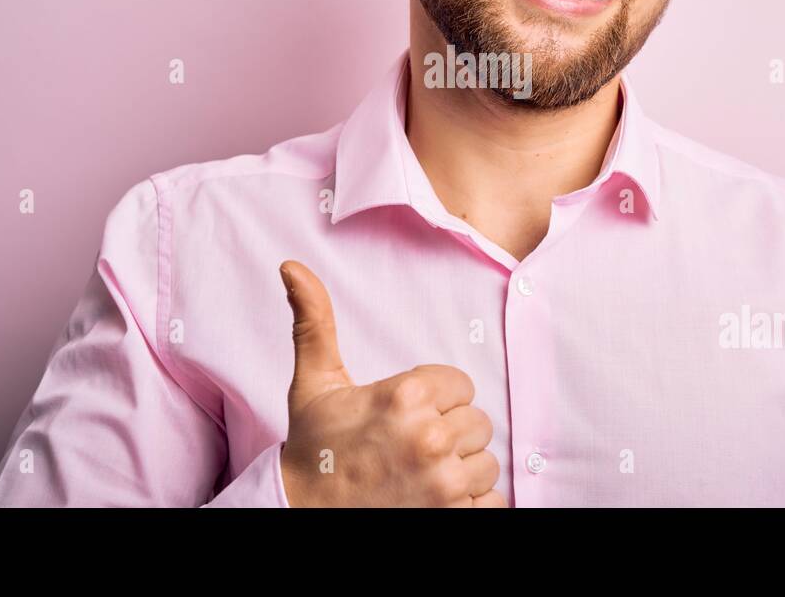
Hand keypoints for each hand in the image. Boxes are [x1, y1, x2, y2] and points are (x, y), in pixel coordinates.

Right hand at [276, 259, 506, 506]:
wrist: (303, 515)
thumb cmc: (314, 449)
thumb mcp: (315, 382)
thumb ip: (315, 322)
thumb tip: (292, 266)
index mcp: (406, 396)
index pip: (461, 385)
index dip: (435, 400)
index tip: (403, 416)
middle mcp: (430, 437)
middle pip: (478, 422)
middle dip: (449, 433)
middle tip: (408, 447)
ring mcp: (445, 484)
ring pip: (486, 463)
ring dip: (461, 471)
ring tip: (419, 474)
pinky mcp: (455, 518)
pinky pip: (493, 502)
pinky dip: (471, 505)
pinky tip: (433, 499)